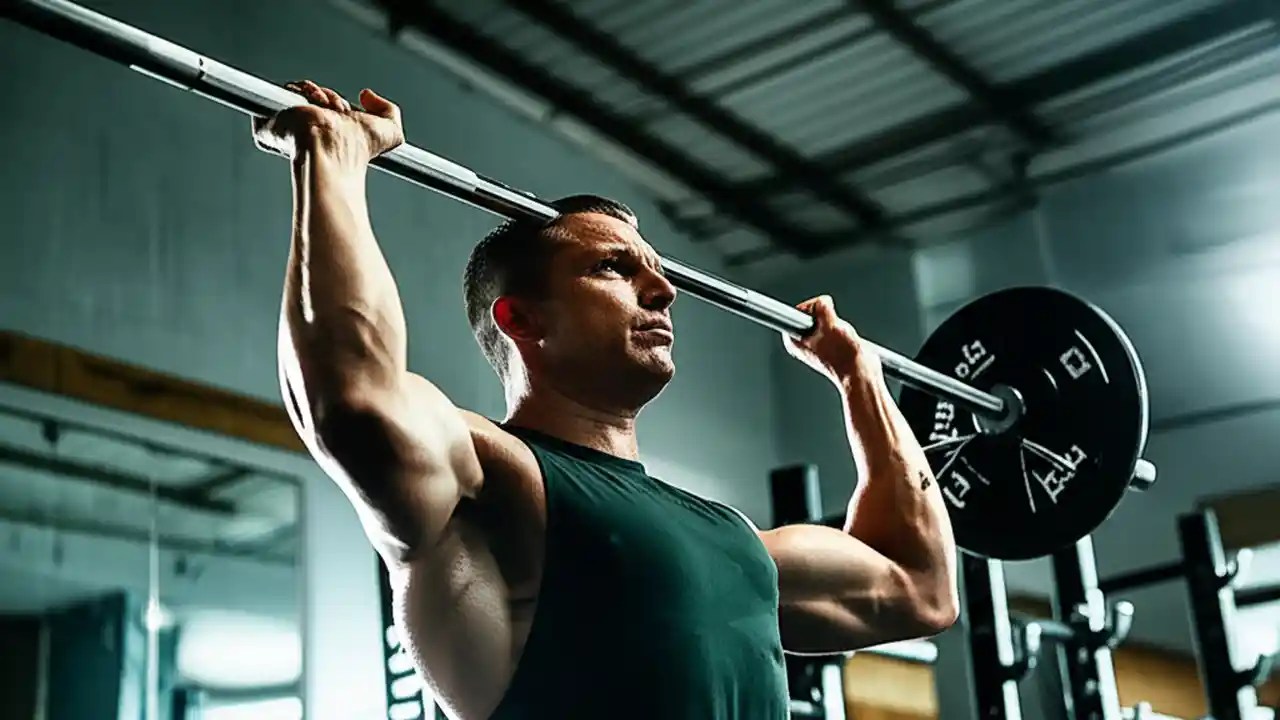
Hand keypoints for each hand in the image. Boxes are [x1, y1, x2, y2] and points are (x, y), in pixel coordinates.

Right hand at [252, 80, 404, 162]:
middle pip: (312, 93)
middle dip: (329, 98)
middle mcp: (304, 129)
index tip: (347, 114)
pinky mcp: (267, 123)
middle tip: (335, 114)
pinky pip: (276, 93)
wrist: (333, 149)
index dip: (338, 102)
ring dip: (314, 95)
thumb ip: (390, 111)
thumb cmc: (357, 151)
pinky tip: (307, 109)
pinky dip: (294, 94)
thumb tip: (367, 95)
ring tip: (322, 112)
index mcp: (326, 132)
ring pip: (297, 90)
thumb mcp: (390, 132)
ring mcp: (284, 125)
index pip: (327, 101)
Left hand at [783, 295, 883, 387]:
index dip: (815, 308)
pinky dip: (842, 326)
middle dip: (827, 316)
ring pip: (826, 317)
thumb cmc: (844, 357)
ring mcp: (816, 341)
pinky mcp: (829, 342)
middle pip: (813, 311)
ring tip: (840, 336)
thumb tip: (822, 301)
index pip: (799, 309)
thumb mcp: (830, 324)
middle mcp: (802, 341)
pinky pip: (834, 323)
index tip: (824, 319)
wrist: (861, 372)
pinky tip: (845, 337)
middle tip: (834, 330)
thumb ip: (822, 307)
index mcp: (794, 340)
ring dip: (836, 322)